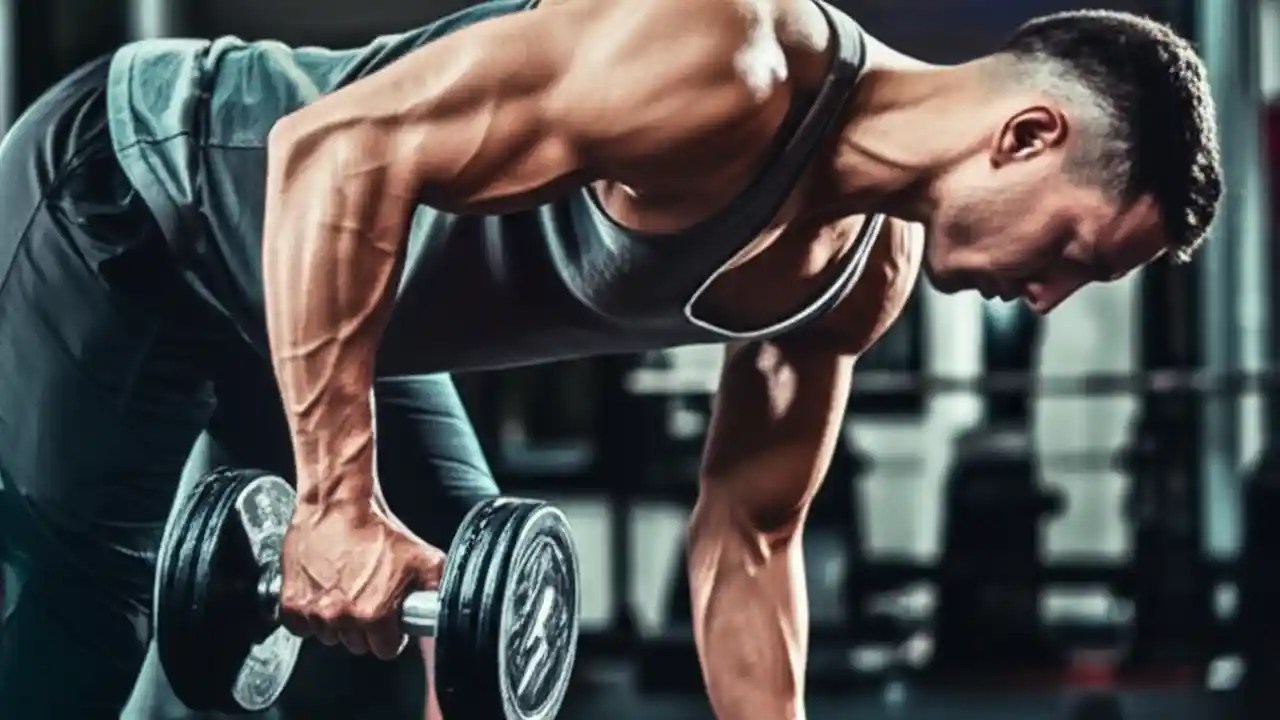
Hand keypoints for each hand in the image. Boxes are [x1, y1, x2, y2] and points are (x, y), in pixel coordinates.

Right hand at [279, 496, 444, 659]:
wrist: (339, 505)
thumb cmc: (377, 529)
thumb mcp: (423, 558)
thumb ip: (437, 589)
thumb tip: (442, 607)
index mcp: (374, 614)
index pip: (386, 650)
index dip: (391, 636)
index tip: (389, 622)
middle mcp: (342, 617)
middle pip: (357, 645)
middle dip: (365, 628)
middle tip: (368, 599)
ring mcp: (314, 612)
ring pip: (329, 636)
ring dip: (337, 620)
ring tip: (346, 590)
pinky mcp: (292, 602)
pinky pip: (301, 627)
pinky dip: (310, 615)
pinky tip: (323, 593)